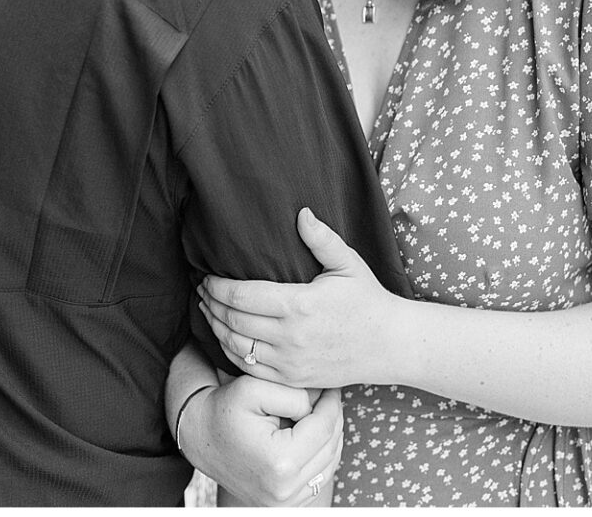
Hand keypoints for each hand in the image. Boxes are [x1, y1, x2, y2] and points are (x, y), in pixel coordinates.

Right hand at [180, 376, 341, 505]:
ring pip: (329, 463)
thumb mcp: (253, 389)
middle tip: (326, 395)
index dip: (330, 403)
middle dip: (332, 417)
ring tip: (318, 413)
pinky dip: (320, 454)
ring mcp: (287, 502)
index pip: (324, 428)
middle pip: (330, 447)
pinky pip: (319, 477)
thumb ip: (292, 393)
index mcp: (280, 462)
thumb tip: (320, 402)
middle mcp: (286, 489)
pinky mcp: (287, 505)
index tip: (329, 386)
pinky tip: (310, 435)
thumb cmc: (224, 411)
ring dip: (329, 436)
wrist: (202, 439)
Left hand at [199, 208, 400, 387]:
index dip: (216, 287)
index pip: (240, 296)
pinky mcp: (294, 379)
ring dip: (215, 327)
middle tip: (200, 290)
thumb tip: (301, 212)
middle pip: (232, 320)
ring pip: (236, 345)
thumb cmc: (367, 300)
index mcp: (298, 305)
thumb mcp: (348, 264)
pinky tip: (225, 337)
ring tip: (206, 310)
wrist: (391, 345)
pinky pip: (251, 368)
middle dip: (210, 303)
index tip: (207, 277)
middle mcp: (290, 337)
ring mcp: (291, 362)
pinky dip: (231, 351)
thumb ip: (321, 238)